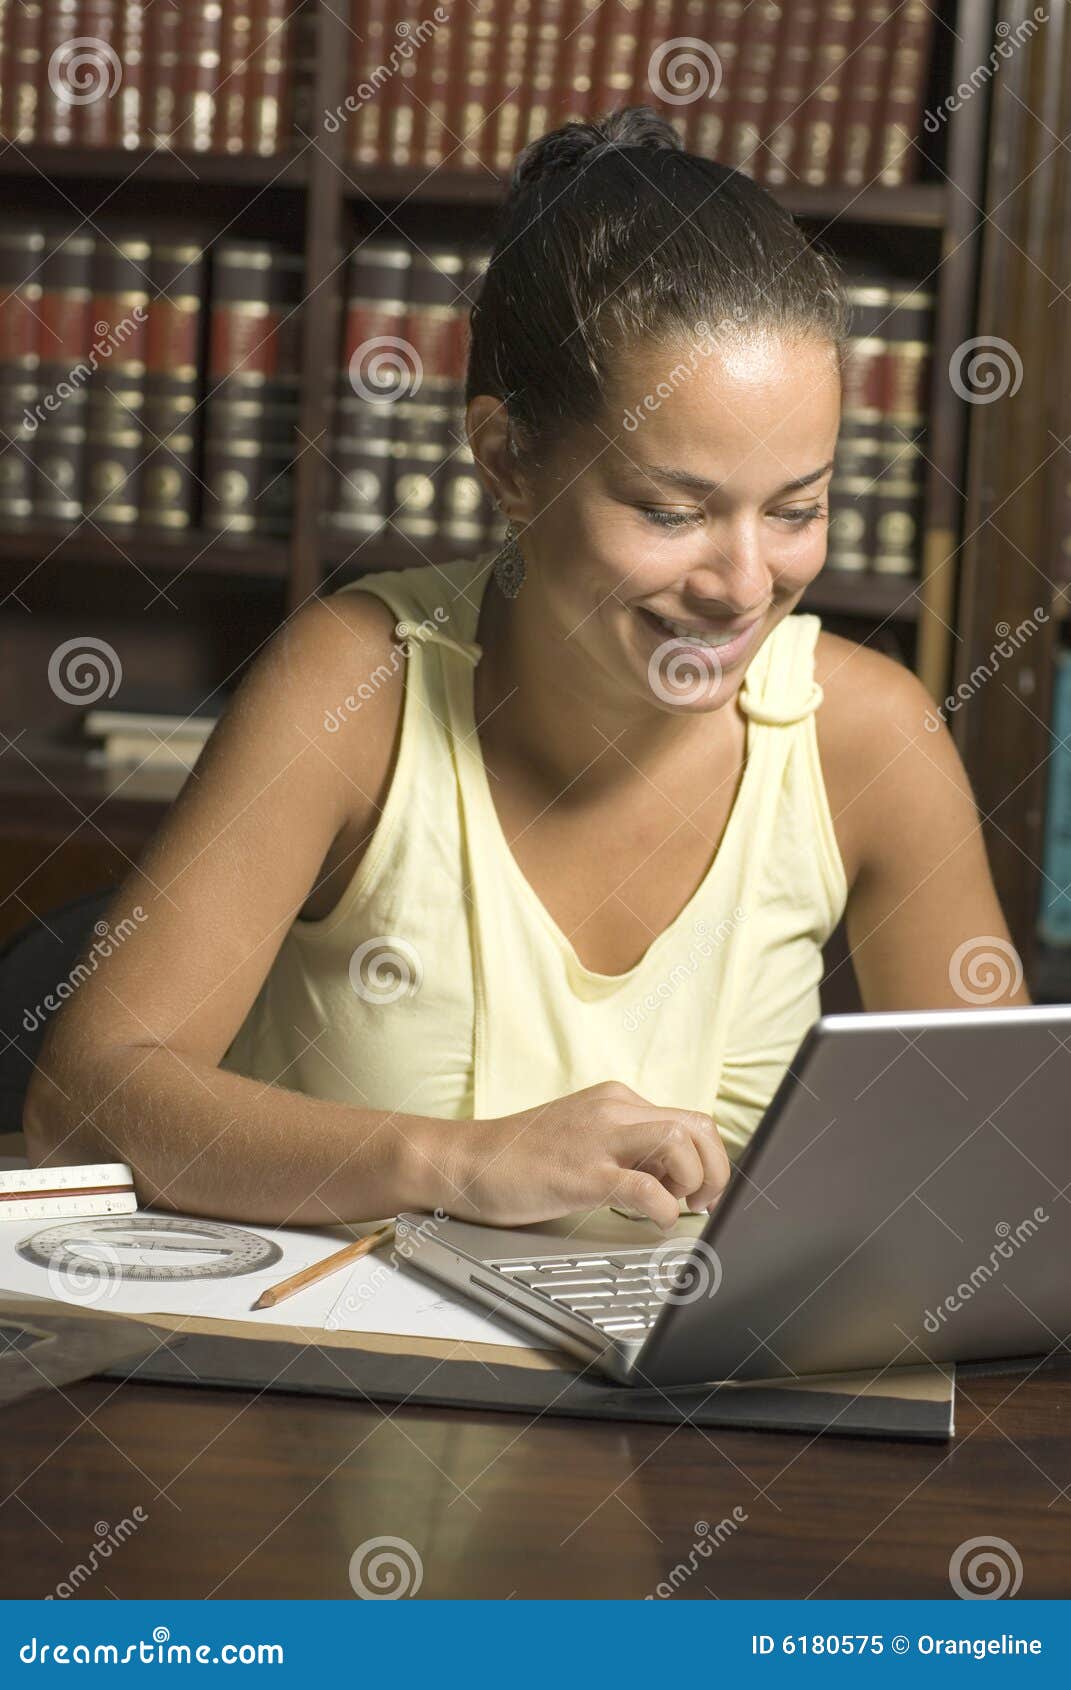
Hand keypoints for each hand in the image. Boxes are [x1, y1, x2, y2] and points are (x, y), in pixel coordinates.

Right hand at [441, 1080, 730, 1229]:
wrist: (464, 1161)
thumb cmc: (519, 1158)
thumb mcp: (582, 1136)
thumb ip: (624, 1145)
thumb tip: (671, 1176)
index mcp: (616, 1101)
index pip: (689, 1118)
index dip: (709, 1157)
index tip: (702, 1190)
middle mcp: (613, 1111)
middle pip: (697, 1126)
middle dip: (714, 1168)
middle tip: (701, 1201)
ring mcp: (597, 1140)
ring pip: (680, 1143)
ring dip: (693, 1182)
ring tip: (677, 1206)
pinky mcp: (582, 1173)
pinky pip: (645, 1187)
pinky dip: (663, 1209)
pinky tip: (653, 1220)